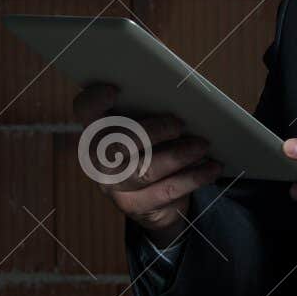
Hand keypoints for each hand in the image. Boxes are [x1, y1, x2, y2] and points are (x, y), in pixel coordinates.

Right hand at [72, 83, 224, 246]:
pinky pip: (166, 191)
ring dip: (179, 155)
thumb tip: (182, 99)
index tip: (115, 89)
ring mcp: (114, 186)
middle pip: (118, 142)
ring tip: (202, 144)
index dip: (94, 100)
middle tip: (180, 123)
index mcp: (96, 131)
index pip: (84, 111)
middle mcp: (97, 159)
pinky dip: (194, 178)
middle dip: (152, 131)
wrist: (151, 201)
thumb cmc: (150, 150)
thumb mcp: (144, 130)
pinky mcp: (135, 206)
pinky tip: (212, 168)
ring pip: (145, 170)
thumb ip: (149, 113)